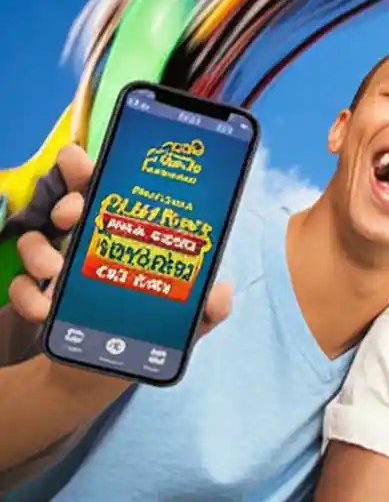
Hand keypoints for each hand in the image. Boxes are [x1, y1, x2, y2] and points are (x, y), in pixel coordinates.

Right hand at [8, 144, 232, 340]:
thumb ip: (208, 310)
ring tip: (55, 272)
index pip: (110, 194)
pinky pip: (19, 286)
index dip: (93, 172)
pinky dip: (26, 295)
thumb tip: (223, 289)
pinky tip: (43, 310)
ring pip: (36, 241)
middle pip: (71, 207)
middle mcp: (90, 246)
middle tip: (71, 217)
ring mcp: (58, 270)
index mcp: (128, 240)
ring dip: (39, 250)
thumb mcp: (185, 324)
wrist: (105, 370)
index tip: (84, 163)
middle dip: (68, 202)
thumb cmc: (148, 332)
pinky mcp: (36, 297)